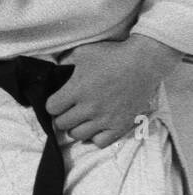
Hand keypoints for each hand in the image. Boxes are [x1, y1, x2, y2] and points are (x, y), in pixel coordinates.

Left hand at [47, 35, 182, 147]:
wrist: (143, 62)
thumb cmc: (111, 55)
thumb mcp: (81, 52)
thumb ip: (63, 61)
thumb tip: (53, 68)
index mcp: (76, 89)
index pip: (51, 108)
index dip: (52, 105)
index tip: (57, 102)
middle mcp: (89, 107)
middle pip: (62, 123)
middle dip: (61, 117)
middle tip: (67, 111)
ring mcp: (105, 118)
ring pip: (78, 135)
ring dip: (75, 128)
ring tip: (80, 120)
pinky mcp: (121, 125)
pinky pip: (100, 142)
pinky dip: (95, 137)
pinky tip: (96, 127)